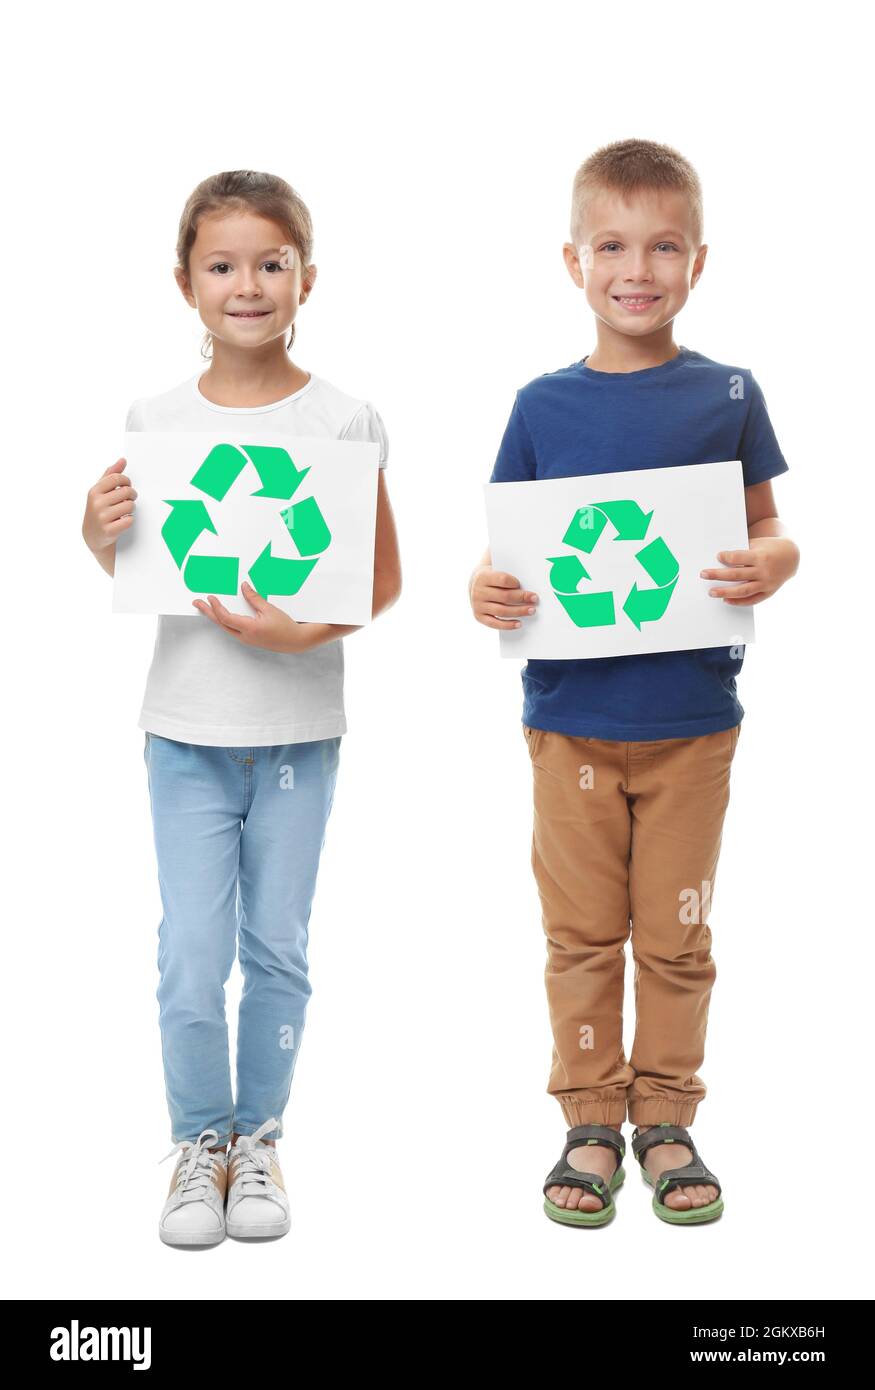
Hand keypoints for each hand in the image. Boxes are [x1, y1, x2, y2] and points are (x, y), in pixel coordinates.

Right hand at [83, 457, 137, 550]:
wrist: (92, 535)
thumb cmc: (98, 509)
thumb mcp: (100, 490)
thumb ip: (111, 474)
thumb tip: (122, 460)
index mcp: (94, 491)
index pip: (117, 478)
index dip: (126, 481)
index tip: (127, 485)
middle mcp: (96, 503)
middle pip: (126, 492)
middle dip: (131, 494)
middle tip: (130, 498)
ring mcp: (102, 517)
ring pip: (130, 506)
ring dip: (131, 508)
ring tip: (125, 510)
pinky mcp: (109, 530)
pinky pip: (130, 520)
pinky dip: (129, 520)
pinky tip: (122, 520)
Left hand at [192, 581, 311, 651]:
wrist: (296, 641)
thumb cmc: (285, 627)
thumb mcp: (269, 609)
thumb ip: (254, 598)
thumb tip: (244, 586)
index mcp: (250, 629)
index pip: (226, 618)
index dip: (216, 607)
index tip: (210, 597)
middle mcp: (245, 637)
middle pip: (221, 624)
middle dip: (208, 613)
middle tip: (197, 603)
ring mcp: (246, 639)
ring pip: (225, 627)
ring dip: (215, 617)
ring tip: (206, 608)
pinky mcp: (249, 639)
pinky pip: (232, 629)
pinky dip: (224, 621)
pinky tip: (221, 614)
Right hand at [470, 564, 538, 628]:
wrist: (476, 586)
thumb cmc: (493, 579)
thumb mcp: (497, 571)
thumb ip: (509, 577)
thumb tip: (528, 588)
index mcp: (483, 577)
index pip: (503, 580)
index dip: (515, 583)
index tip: (524, 585)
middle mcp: (478, 592)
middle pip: (504, 596)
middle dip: (521, 598)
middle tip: (534, 599)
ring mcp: (478, 605)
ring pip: (501, 611)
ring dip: (518, 611)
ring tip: (531, 610)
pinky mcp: (479, 616)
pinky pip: (494, 623)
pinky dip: (508, 625)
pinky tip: (519, 623)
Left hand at [700, 537, 799, 605]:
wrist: (791, 557)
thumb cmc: (769, 548)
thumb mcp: (758, 544)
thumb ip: (742, 551)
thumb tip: (720, 559)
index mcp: (760, 556)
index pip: (739, 557)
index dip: (727, 557)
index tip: (718, 556)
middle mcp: (763, 571)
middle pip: (737, 574)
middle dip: (718, 575)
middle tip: (703, 574)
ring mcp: (766, 583)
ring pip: (743, 590)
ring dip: (725, 592)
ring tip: (711, 592)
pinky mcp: (769, 592)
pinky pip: (752, 600)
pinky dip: (739, 602)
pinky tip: (726, 600)